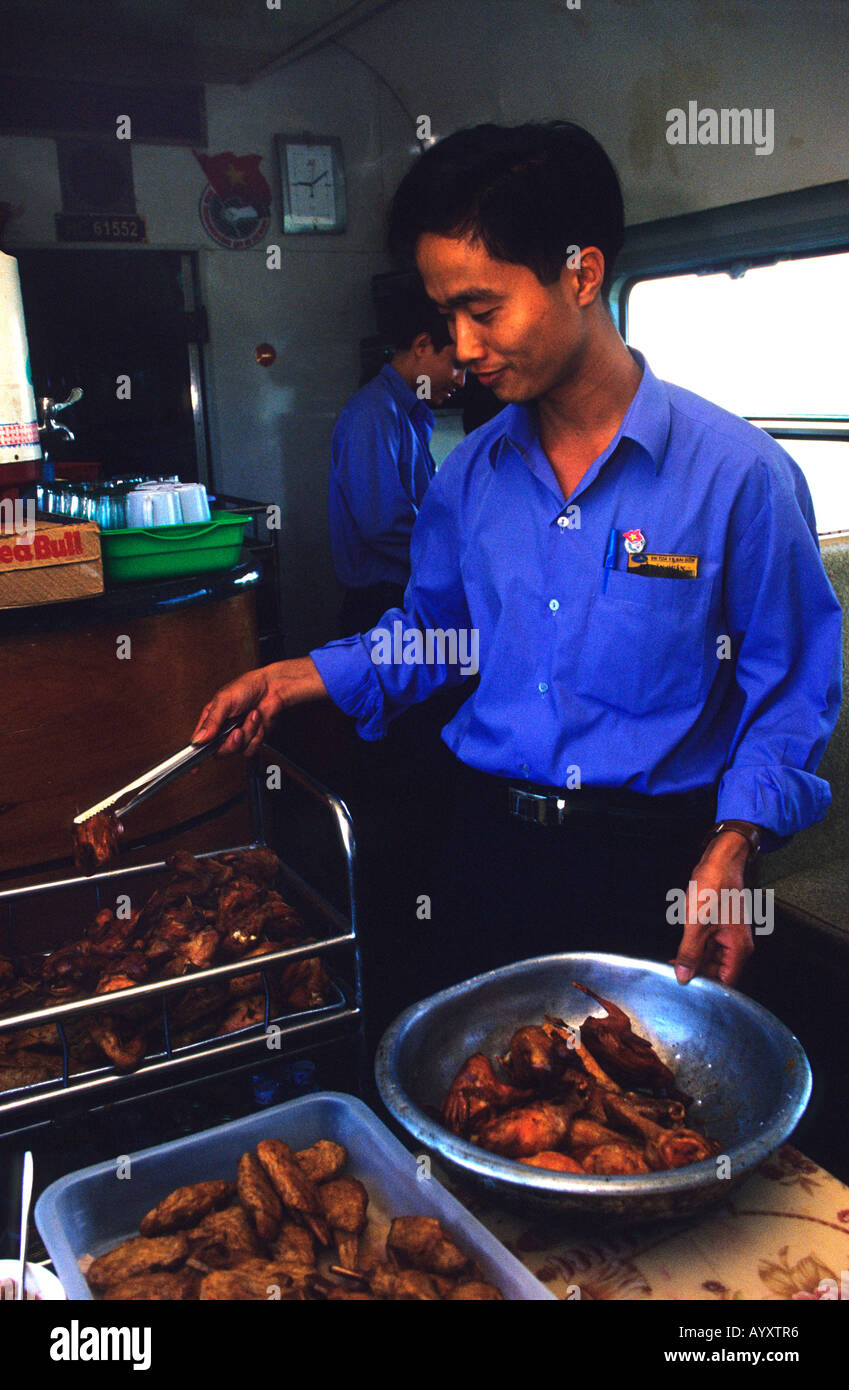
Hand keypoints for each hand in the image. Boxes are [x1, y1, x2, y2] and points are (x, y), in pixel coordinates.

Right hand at [191, 658, 327, 755]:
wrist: (273, 688)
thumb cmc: (247, 687)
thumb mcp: (224, 701)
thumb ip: (211, 721)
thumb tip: (198, 739)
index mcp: (211, 719)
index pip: (199, 741)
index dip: (196, 754)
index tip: (194, 768)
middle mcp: (223, 730)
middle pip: (219, 751)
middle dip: (231, 742)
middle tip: (238, 730)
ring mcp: (238, 735)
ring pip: (237, 750)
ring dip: (248, 733)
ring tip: (252, 715)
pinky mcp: (252, 739)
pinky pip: (251, 748)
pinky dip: (257, 735)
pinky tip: (259, 722)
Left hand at [672, 831, 753, 987]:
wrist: (719, 860)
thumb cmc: (714, 886)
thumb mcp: (696, 923)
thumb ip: (689, 953)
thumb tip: (683, 976)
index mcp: (739, 948)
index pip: (725, 982)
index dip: (707, 987)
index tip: (687, 989)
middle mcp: (738, 945)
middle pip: (718, 972)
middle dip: (697, 974)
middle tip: (675, 975)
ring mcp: (729, 936)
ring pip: (711, 959)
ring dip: (694, 962)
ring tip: (675, 962)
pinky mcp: (720, 928)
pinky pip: (708, 946)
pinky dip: (696, 950)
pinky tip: (681, 950)